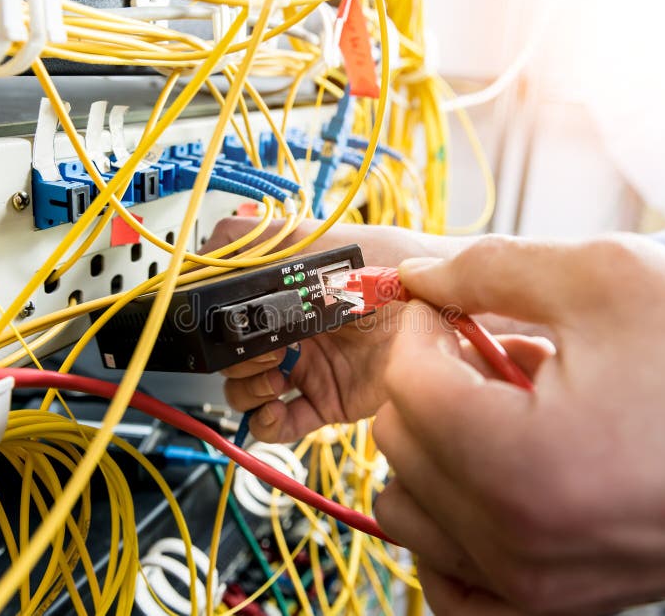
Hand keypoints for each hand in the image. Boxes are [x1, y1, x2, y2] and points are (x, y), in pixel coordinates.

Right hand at [205, 218, 465, 441]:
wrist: (445, 315)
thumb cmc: (398, 268)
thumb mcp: (332, 244)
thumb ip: (277, 241)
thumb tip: (218, 240)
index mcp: (287, 294)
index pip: (233, 312)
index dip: (223, 322)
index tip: (230, 324)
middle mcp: (293, 331)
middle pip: (235, 353)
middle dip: (236, 357)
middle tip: (262, 352)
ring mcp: (308, 368)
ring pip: (248, 390)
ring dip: (246, 389)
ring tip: (273, 381)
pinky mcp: (326, 401)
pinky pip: (281, 423)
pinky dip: (266, 424)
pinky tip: (276, 410)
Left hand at [373, 235, 664, 614]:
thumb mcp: (606, 278)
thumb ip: (487, 269)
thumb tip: (416, 279)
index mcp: (524, 463)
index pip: (406, 383)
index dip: (423, 329)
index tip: (455, 309)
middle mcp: (517, 542)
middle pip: (400, 441)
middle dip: (430, 380)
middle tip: (485, 350)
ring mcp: (531, 585)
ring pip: (408, 505)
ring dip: (434, 443)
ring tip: (499, 405)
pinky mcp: (551, 604)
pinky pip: (447, 577)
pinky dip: (445, 522)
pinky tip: (482, 476)